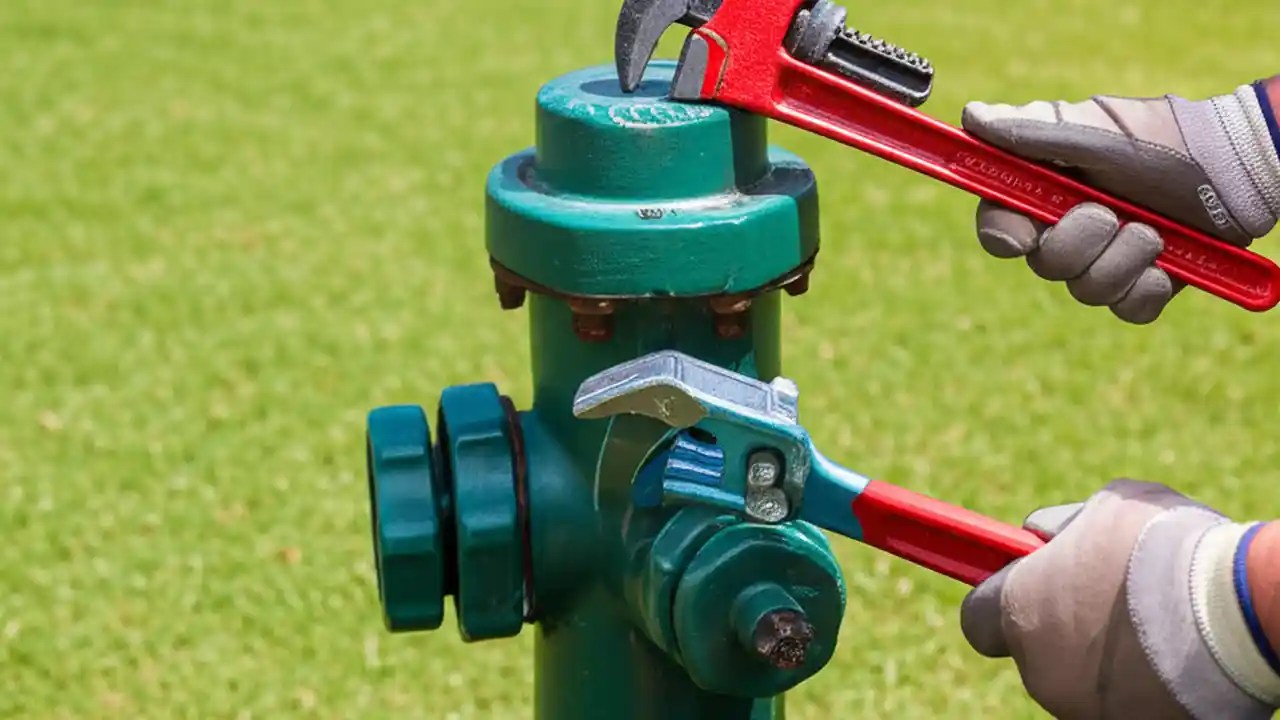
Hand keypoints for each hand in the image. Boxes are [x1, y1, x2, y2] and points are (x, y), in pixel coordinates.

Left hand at [960, 479, 1279, 719]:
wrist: (1232, 607)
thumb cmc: (1162, 545)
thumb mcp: (1104, 507)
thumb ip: (1062, 526)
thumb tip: (1039, 533)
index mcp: (1018, 612)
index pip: (977, 619)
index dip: (1000, 602)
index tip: (1024, 585)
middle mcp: (1039, 670)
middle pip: (1037, 652)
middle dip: (1066, 627)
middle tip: (1113, 600)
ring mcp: (1081, 708)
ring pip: (1083, 680)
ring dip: (1108, 655)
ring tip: (1159, 623)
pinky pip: (1126, 702)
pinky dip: (1144, 683)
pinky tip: (1177, 654)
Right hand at [962, 85, 1279, 322]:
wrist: (1233, 164)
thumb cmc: (1162, 137)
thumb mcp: (1096, 130)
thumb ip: (1034, 131)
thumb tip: (973, 118)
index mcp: (1045, 191)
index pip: (997, 224)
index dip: (1003, 235)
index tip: (1024, 236)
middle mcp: (1067, 228)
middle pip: (1042, 265)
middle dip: (1080, 243)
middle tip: (1110, 213)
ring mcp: (1104, 260)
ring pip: (1085, 290)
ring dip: (1121, 262)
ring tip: (1154, 231)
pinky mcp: (1140, 284)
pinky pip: (1126, 310)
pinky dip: (1147, 289)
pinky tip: (1168, 263)